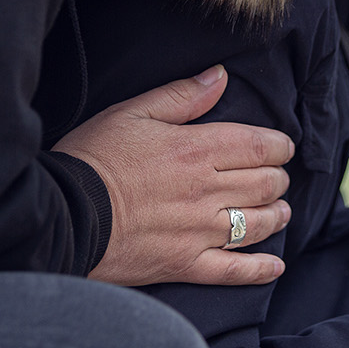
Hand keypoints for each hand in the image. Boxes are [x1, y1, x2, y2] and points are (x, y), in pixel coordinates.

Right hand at [55, 65, 292, 287]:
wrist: (66, 214)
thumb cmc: (93, 157)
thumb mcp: (131, 113)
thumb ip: (181, 96)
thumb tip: (220, 76)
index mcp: (195, 149)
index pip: (258, 145)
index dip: (279, 145)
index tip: (282, 146)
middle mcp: (206, 190)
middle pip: (265, 184)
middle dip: (278, 178)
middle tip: (278, 177)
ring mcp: (199, 231)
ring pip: (258, 224)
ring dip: (277, 215)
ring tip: (282, 211)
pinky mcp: (186, 264)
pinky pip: (235, 270)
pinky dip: (260, 269)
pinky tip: (275, 265)